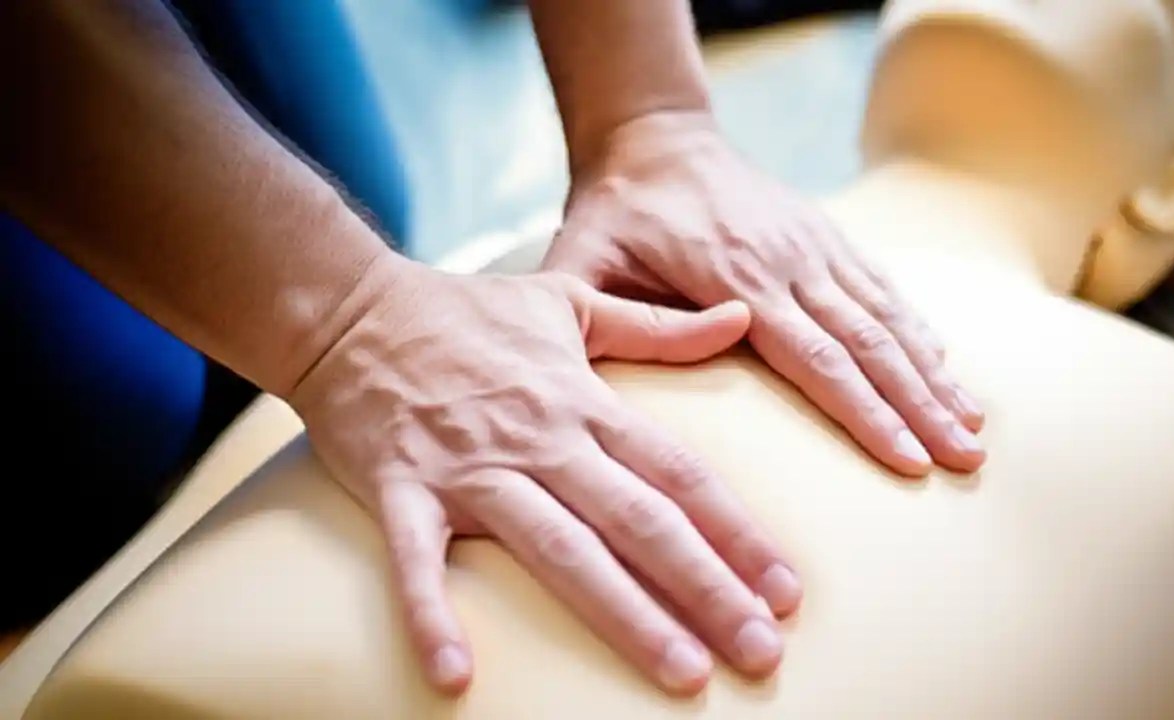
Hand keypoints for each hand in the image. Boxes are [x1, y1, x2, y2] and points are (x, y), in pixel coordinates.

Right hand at [289, 254, 800, 697]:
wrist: (352, 308)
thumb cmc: (465, 312)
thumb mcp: (571, 302)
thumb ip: (658, 325)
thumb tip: (743, 317)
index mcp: (583, 402)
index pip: (678, 473)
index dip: (737, 531)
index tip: (787, 589)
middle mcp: (540, 439)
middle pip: (638, 520)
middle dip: (706, 588)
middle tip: (761, 652)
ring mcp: (469, 468)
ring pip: (559, 548)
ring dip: (623, 613)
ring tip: (682, 673)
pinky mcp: (400, 489)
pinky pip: (416, 560)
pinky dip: (432, 614)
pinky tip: (458, 676)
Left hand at [542, 111, 985, 476]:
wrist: (654, 140)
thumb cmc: (615, 215)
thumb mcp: (584, 265)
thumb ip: (606, 322)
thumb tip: (623, 396)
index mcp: (736, 280)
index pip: (817, 360)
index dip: (866, 413)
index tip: (908, 460)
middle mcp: (791, 263)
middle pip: (869, 346)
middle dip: (922, 408)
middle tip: (966, 463)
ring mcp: (815, 246)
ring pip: (887, 317)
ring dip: (933, 375)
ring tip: (974, 428)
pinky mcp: (825, 235)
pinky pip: (882, 286)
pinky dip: (917, 329)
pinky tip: (946, 366)